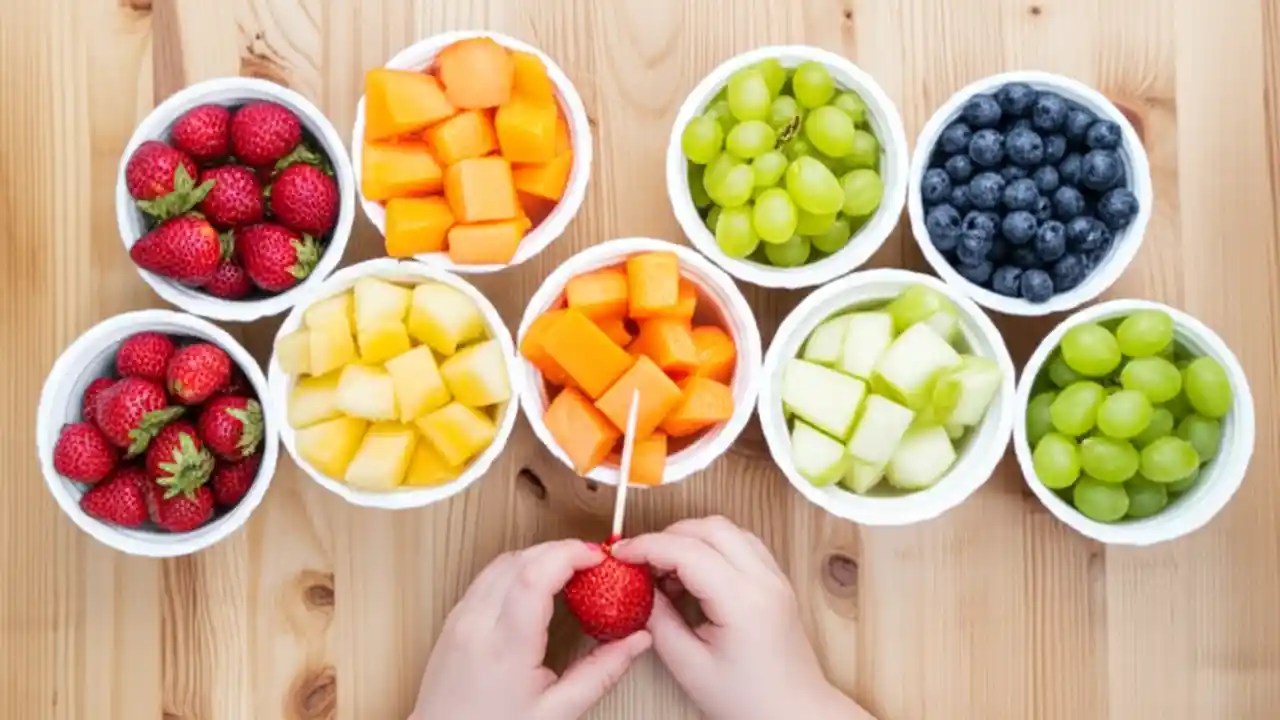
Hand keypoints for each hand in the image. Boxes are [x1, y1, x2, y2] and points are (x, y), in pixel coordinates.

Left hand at [410, 540, 651, 719]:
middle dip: (561, 550)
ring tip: (569, 571)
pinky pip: (488, 576)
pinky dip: (517, 568)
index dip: (569, 555)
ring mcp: (461, 618)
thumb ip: (600, 673)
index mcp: (505, 648)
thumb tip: (636, 641)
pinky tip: (537, 585)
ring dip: (538, 556)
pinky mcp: (454, 619)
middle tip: (592, 563)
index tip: (598, 557)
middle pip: (520, 560)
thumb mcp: (556, 713)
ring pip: (502, 562)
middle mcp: (477, 625)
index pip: (535, 577)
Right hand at [613, 517, 872, 719]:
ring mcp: (775, 577)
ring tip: (666, 573)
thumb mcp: (690, 666)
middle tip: (640, 562)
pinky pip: (741, 544)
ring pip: (727, 530)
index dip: (647, 546)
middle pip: (709, 528)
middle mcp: (764, 580)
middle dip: (667, 536)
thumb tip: (638, 590)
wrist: (795, 714)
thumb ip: (659, 622)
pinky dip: (712, 547)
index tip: (620, 554)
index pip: (687, 551)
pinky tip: (693, 576)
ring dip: (692, 539)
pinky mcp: (776, 581)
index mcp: (743, 601)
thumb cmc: (748, 701)